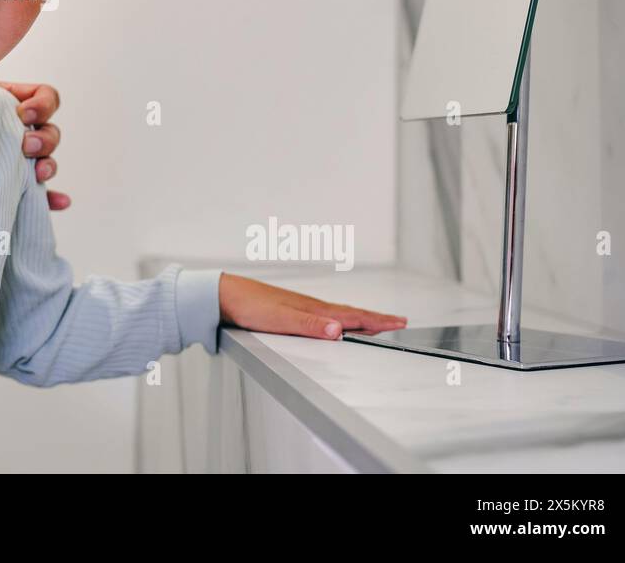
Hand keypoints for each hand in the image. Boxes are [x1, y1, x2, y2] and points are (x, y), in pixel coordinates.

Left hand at [0, 70, 68, 210]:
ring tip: (37, 173)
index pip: (47, 97)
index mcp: (17, 103)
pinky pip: (40, 194)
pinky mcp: (17, 184)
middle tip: (25, 144)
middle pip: (51, 132)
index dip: (42, 104)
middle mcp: (24, 131)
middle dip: (43, 139)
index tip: (23, 112)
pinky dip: (52, 199)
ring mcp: (22, 159)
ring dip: (48, 166)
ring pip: (48, 161)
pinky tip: (61, 202)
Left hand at [218, 274, 407, 339]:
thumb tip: (339, 329)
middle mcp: (311, 307)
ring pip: (338, 315)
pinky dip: (338, 320)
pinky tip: (336, 324)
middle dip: (375, 319)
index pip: (353, 315)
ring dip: (359, 319)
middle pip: (350, 314)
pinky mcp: (290, 313)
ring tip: (376, 323)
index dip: (377, 320)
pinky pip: (324, 317)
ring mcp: (301, 308)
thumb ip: (311, 324)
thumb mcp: (282, 320)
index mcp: (314, 308)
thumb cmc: (250, 306)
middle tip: (399, 321)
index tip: (400, 321)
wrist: (224, 296)